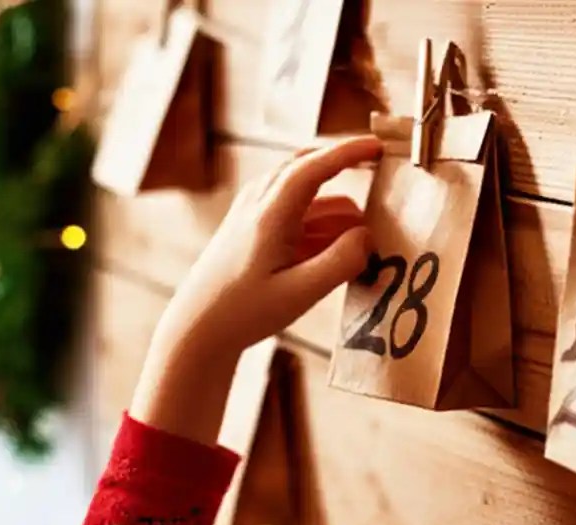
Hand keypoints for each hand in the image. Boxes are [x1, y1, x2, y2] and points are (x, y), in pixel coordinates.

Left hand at [130, 136, 383, 443]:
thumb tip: (368, 236)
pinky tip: (339, 246)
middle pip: (306, 166)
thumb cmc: (244, 313)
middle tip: (379, 167)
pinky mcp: (252, 228)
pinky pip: (294, 211)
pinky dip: (320, 221)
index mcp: (269, 214)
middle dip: (343, 163)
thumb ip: (340, 263)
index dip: (348, 152)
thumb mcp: (299, 293)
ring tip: (365, 236)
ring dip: (335, 205)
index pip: (313, 167)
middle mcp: (258, 204)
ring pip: (303, 192)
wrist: (197, 328)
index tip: (378, 146)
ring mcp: (252, 213)